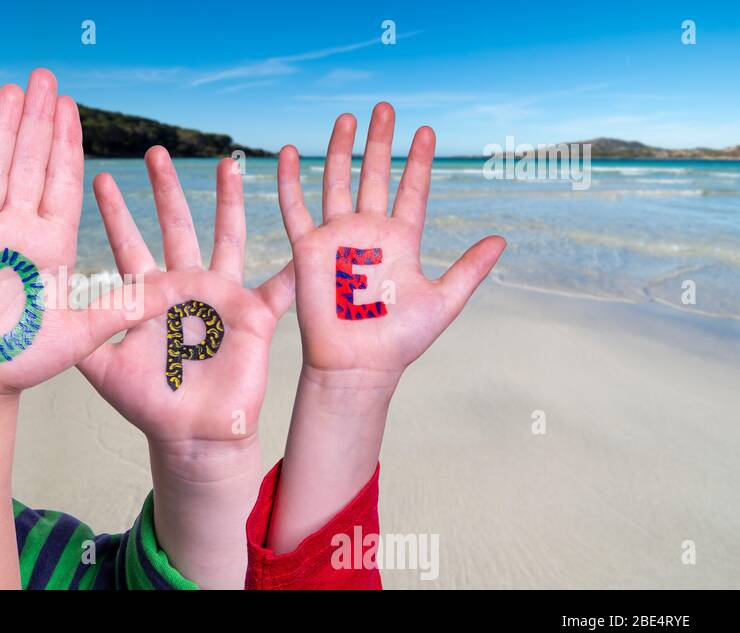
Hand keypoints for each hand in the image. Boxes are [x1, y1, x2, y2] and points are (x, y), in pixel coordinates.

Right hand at [0, 69, 168, 397]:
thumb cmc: (24, 362)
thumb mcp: (84, 335)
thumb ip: (126, 308)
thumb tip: (182, 289)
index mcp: (50, 244)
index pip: (61, 182)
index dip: (66, 143)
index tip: (72, 107)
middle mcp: (16, 231)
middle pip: (27, 164)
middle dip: (36, 121)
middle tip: (43, 76)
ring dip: (3, 130)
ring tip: (12, 90)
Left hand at [81, 148, 293, 445]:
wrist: (191, 435)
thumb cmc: (148, 403)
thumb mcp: (102, 368)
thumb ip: (79, 335)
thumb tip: (42, 311)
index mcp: (150, 295)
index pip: (130, 244)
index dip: (116, 214)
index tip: (100, 178)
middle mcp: (186, 286)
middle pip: (176, 227)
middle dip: (166, 190)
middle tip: (155, 151)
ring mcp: (222, 297)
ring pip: (227, 237)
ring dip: (227, 202)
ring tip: (227, 164)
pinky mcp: (254, 317)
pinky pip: (283, 288)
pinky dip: (298, 268)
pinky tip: (309, 239)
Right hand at [278, 103, 505, 385]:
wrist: (357, 365)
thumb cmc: (398, 341)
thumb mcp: (443, 301)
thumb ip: (469, 269)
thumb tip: (501, 240)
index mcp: (402, 241)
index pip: (412, 190)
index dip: (419, 162)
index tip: (427, 132)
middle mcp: (369, 233)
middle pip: (375, 175)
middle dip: (380, 142)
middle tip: (385, 108)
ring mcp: (337, 238)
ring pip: (337, 182)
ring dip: (341, 150)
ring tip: (347, 117)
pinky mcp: (308, 249)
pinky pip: (295, 209)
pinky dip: (291, 181)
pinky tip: (289, 152)